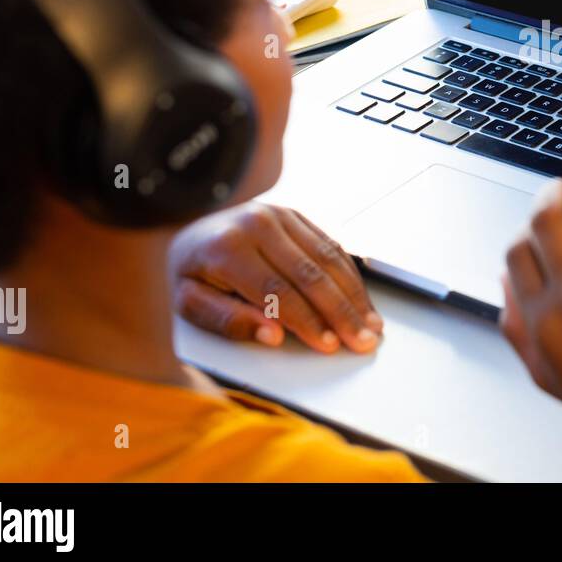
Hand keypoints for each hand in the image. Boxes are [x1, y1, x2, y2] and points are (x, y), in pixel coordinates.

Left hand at [170, 202, 381, 353]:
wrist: (190, 231)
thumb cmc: (192, 275)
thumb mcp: (190, 303)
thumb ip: (227, 321)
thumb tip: (271, 335)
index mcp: (227, 248)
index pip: (276, 291)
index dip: (307, 321)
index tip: (328, 346)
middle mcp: (257, 224)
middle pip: (310, 274)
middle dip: (341, 312)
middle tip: (363, 341)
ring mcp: (279, 215)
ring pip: (327, 258)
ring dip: (354, 295)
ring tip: (372, 325)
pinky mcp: (294, 215)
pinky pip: (329, 245)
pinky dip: (350, 275)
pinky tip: (362, 300)